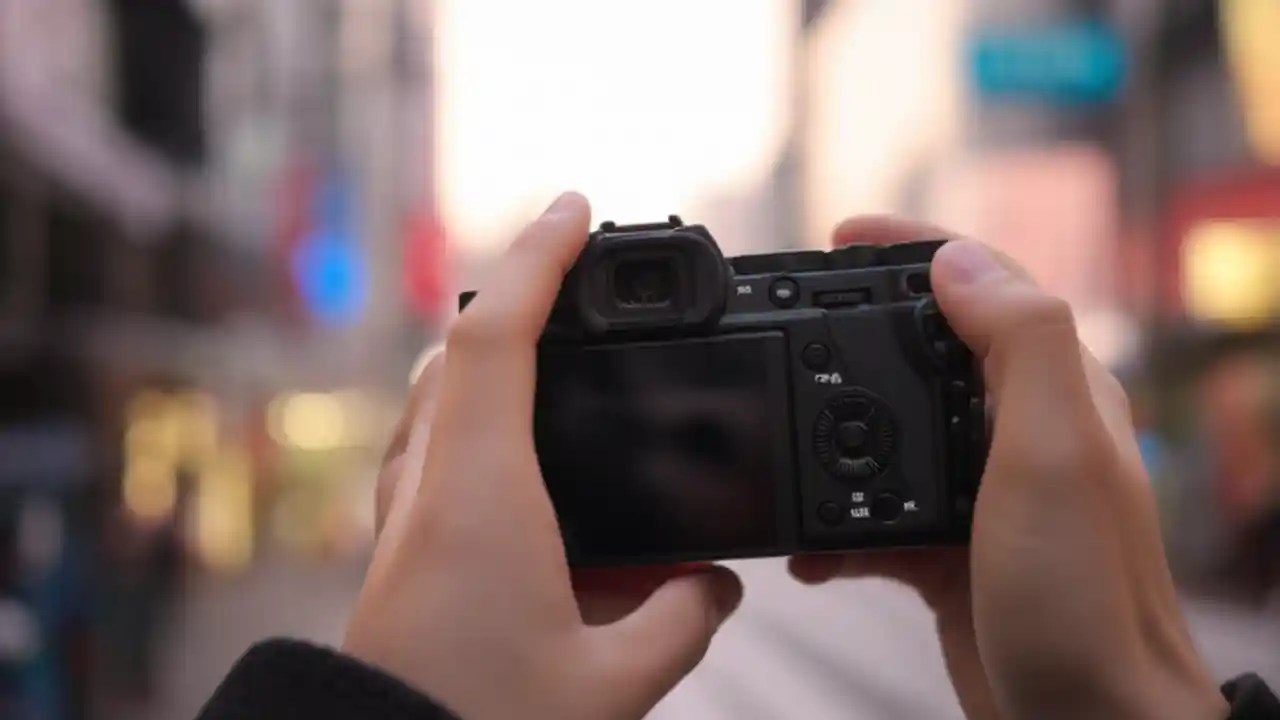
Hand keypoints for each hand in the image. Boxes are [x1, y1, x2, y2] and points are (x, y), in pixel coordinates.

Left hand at [346, 193, 742, 718]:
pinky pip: (438, 449)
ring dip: (495, 356)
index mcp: (479, 498)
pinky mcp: (400, 547)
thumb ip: (681, 625)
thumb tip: (715, 588)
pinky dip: (481, 419)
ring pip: (442, 396)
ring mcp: (405, 515)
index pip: (494, 338)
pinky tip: (530, 462)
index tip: (573, 210)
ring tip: (565, 360)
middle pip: (459, 351)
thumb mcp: (610, 686)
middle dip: (521, 296)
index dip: (536, 262)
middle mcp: (429, 489)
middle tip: (583, 279)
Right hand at [790, 219, 1227, 719]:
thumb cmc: (1085, 601)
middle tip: (788, 317)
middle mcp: (1020, 430)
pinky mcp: (950, 548)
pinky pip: (875, 512)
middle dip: (855, 323)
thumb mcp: (1054, 454)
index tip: (841, 231)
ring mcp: (983, 490)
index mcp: (1055, 389)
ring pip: (890, 430)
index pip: (984, 283)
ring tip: (781, 435)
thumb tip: (959, 260)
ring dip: (832, 430)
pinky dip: (832, 523)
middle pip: (927, 345)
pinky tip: (810, 549)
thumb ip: (1019, 346)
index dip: (914, 244)